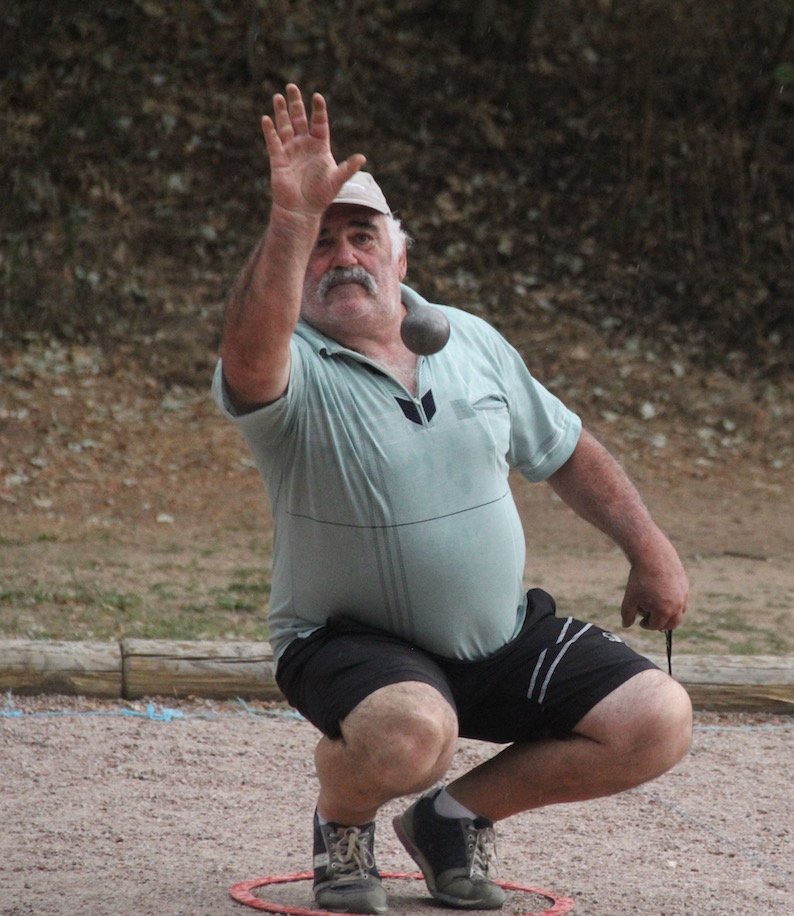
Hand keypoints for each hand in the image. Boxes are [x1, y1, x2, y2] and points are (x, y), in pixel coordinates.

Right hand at [261, 84, 365, 218]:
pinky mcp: (278, 159)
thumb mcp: (337, 180)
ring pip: (285, 127)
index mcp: (319, 146)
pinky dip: (270, 131)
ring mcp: (290, 151)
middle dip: (295, 103)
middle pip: (299, 119)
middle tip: (291, 86)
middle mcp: (304, 145)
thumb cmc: (321, 196)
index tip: (317, 97)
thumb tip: (362, 158)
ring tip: (278, 96)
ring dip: (281, 112)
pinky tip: (266, 119)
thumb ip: (348, 168)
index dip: (318, 110)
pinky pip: (273, 142)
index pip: (319, 123)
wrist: (302, 210)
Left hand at [620, 540, 688, 630]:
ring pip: (679, 613)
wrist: (652, 556)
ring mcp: (683, 596)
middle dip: (660, 624)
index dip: (646, 625)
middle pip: (672, 624)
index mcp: (664, 611)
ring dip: (669, 615)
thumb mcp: (629, 598)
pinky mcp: (686, 586)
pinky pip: (683, 601)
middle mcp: (677, 606)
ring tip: (657, 608)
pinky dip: (675, 604)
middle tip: (651, 620)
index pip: (656, 626)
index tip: (640, 621)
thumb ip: (627, 615)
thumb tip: (626, 625)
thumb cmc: (640, 578)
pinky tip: (663, 596)